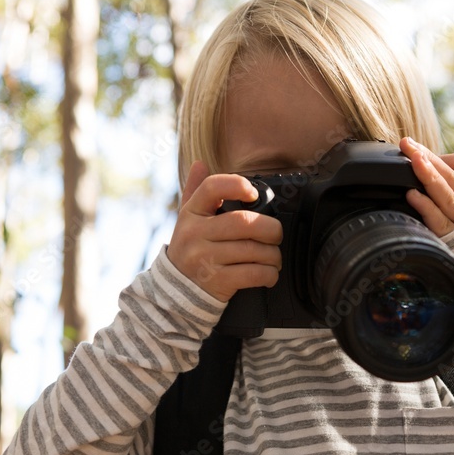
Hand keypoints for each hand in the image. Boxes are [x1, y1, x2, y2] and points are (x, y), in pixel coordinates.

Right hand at [167, 160, 283, 301]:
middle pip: (244, 222)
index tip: (253, 194)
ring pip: (254, 250)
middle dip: (270, 229)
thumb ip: (196, 191)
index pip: (213, 187)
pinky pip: (254, 274)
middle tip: (276, 234)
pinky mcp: (217, 281)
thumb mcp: (188, 219)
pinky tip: (269, 273)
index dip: (237, 185)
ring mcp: (205, 258)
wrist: (177, 290)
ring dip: (273, 254)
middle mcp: (196, 234)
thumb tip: (200, 163)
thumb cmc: (191, 249)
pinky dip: (269, 274)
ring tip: (274, 256)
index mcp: (191, 213)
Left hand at [399, 137, 453, 236]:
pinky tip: (412, 195)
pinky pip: (439, 221)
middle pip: (451, 175)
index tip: (415, 148)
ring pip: (447, 194)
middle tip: (406, 144)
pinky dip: (425, 206)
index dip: (437, 155)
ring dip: (428, 175)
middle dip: (426, 158)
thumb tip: (422, 174)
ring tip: (412, 160)